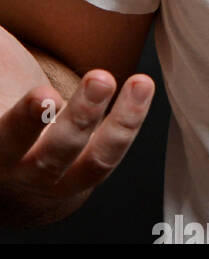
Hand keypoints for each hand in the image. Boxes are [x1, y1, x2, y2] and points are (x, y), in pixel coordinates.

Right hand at [0, 22, 154, 225]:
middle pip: (48, 155)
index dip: (24, 121)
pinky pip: (111, 154)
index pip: (4, 138)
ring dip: (120, 123)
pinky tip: (143, 85)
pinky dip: (130, 121)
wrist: (4, 158)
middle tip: (101, 79)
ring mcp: (55, 179)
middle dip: (79, 117)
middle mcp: (16, 170)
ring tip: (139, 81)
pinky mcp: (86, 175)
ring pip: (91, 162)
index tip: (44, 97)